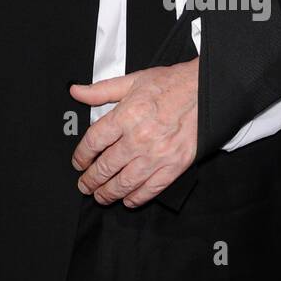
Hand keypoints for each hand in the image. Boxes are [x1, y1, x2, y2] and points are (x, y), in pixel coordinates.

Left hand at [68, 60, 198, 206]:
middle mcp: (139, 138)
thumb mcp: (132, 81)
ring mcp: (157, 155)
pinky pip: (151, 189)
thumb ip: (100, 90)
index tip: (78, 162)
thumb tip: (76, 91)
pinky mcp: (174, 166)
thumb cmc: (169, 85)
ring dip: (109, 193)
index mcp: (126, 115)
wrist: (204, 93)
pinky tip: (128, 200)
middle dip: (91, 180)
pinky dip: (136, 198)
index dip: (81, 156)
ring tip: (100, 196)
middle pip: (106, 166)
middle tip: (84, 185)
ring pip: (125, 182)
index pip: (94, 141)